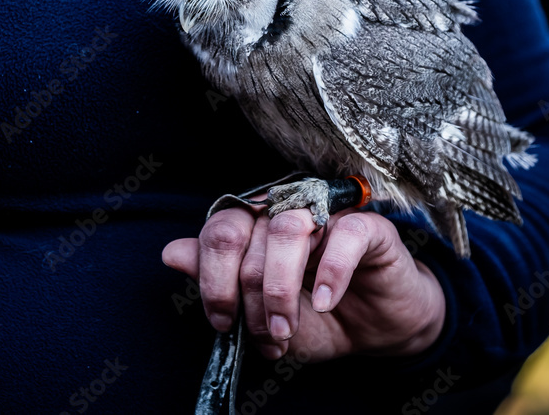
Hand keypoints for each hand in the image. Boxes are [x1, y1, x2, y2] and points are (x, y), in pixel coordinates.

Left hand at [162, 204, 444, 361]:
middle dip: (245, 293)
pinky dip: (330, 272)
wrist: (377, 331)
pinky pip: (343, 235)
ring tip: (286, 327)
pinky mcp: (366, 225)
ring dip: (279, 288)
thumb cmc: (317, 317)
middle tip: (263, 334)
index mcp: (253, 227)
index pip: (217, 234)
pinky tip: (325, 301)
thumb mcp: (261, 314)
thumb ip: (219, 283)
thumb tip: (171, 253)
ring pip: (286, 229)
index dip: (213, 281)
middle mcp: (282, 213)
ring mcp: (323, 214)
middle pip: (242, 232)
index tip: (225, 324)